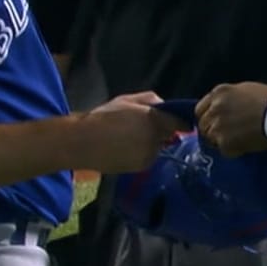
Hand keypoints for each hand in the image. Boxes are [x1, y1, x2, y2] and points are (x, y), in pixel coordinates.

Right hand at [73, 91, 188, 172]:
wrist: (84, 143)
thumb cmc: (102, 117)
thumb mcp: (126, 100)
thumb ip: (149, 99)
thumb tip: (164, 105)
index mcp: (153, 119)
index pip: (179, 123)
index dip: (182, 123)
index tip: (183, 124)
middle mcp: (155, 138)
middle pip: (168, 135)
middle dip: (161, 132)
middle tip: (141, 128)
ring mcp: (149, 154)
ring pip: (158, 147)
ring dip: (151, 143)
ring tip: (129, 139)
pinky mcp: (142, 166)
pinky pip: (148, 157)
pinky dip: (143, 153)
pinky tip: (126, 150)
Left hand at [196, 81, 266, 155]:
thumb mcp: (245, 90)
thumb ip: (229, 98)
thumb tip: (224, 106)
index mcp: (218, 93)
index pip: (200, 109)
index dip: (207, 117)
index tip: (215, 123)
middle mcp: (214, 108)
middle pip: (202, 125)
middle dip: (211, 130)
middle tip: (225, 135)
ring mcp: (217, 126)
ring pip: (210, 139)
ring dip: (219, 141)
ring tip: (235, 142)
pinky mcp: (224, 142)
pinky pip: (222, 150)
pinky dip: (231, 150)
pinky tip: (243, 146)